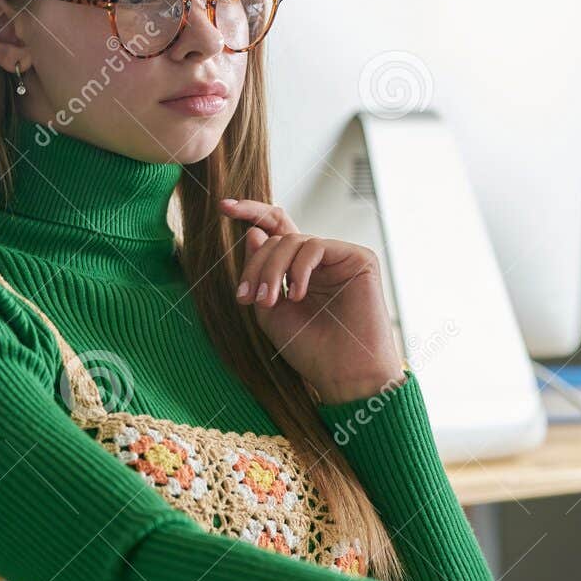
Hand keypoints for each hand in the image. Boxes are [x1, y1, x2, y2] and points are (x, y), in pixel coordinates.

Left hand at [219, 197, 404, 403]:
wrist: (344, 373)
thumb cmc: (310, 349)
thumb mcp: (269, 312)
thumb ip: (259, 273)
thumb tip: (252, 232)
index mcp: (298, 270)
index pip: (274, 230)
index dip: (250, 212)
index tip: (222, 207)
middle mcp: (319, 261)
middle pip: (277, 237)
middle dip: (256, 265)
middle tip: (247, 297)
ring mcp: (339, 258)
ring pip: (292, 240)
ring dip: (271, 269)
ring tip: (267, 302)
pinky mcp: (358, 258)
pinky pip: (315, 246)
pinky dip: (298, 269)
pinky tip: (296, 295)